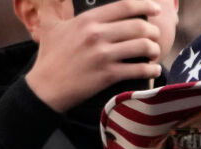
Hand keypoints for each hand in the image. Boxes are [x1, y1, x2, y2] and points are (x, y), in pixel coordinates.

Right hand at [26, 0, 164, 111]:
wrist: (44, 89)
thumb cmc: (48, 58)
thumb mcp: (49, 27)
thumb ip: (52, 8)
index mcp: (87, 20)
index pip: (124, 6)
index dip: (145, 5)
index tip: (156, 10)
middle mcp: (96, 35)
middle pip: (138, 26)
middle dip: (153, 31)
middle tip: (155, 36)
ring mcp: (103, 56)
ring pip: (141, 47)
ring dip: (154, 49)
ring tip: (155, 52)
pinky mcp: (107, 76)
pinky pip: (137, 69)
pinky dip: (150, 69)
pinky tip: (153, 69)